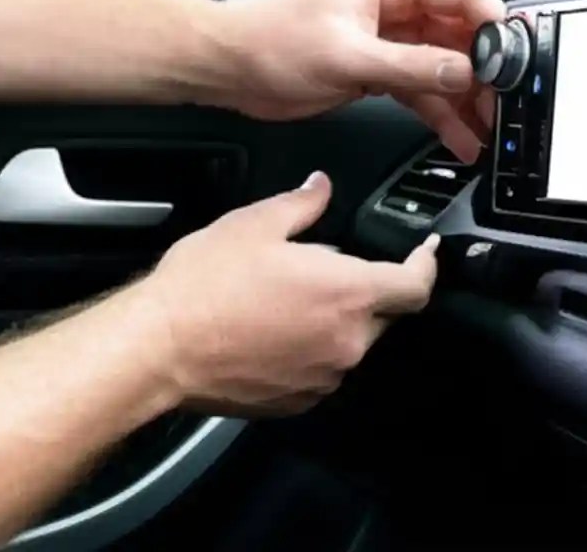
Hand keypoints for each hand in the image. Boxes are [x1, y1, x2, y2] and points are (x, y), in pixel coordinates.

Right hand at [131, 171, 437, 416]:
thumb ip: (302, 204)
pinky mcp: (299, 401)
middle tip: (320, 270)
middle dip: (364, 289)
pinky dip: (309, 350)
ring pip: (349, 342)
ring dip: (333, 321)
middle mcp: (347, 341)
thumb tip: (320, 187)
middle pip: (383, 313)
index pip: (416, 285)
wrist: (159, 348)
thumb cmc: (204, 287)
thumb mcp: (255, 224)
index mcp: (348, 293)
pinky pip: (321, 369)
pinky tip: (271, 332)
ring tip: (284, 302)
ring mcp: (324, 376)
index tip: (426, 252)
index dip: (427, 265)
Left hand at [223, 0, 504, 163]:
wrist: (232, 69)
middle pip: (459, 36)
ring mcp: (389, 43)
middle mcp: (395, 10)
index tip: (514, 54)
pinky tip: (459, 139)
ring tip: (487, 133)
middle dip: (485, 71)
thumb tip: (461, 72)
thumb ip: (409, 66)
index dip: (493, 22)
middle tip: (503, 104)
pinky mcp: (378, 73)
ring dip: (466, 101)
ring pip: (444, 70)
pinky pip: (422, 92)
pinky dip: (441, 115)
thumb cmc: (273, 43)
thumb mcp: (347, 56)